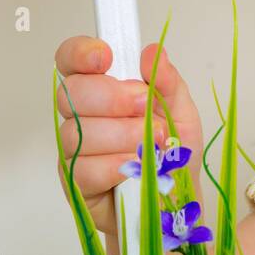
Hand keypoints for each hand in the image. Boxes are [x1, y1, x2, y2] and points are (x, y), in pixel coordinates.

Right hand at [54, 37, 204, 235]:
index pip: (73, 62)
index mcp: (103, 89)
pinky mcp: (75, 182)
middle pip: (72, 93)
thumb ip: (168, 83)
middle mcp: (82, 116)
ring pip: (79, 132)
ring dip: (124, 136)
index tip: (105, 56)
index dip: (81, 53)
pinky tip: (136, 168)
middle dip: (113, 97)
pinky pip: (84, 168)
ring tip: (156, 144)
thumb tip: (153, 53)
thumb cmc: (175, 153)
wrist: (177, 201)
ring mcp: (75, 150)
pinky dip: (117, 166)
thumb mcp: (182, 113)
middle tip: (145, 107)